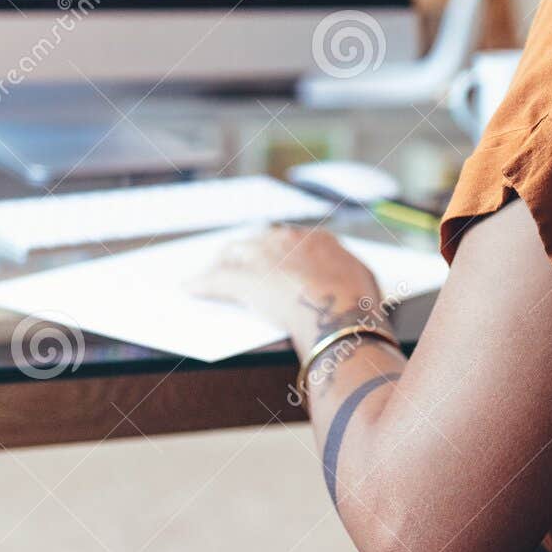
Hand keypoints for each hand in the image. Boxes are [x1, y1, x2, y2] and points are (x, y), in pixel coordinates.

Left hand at [191, 224, 381, 350]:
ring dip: (221, 265)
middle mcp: (286, 239)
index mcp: (317, 240)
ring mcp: (263, 256)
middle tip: (235, 264)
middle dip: (245, 254)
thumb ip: (348, 276)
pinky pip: (214, 280)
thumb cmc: (357, 302)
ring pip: (232, 254)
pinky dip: (200, 285)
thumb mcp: (361, 282)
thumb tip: (351, 282)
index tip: (271, 259)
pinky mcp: (242, 278)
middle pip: (256, 241)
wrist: (340, 311)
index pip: (288, 240)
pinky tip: (190, 289)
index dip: (275, 251)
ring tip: (210, 275)